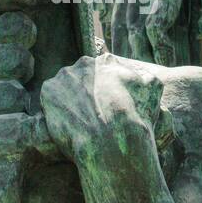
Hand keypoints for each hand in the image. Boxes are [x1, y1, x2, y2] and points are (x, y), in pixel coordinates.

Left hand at [40, 53, 162, 167]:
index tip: (105, 104)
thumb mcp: (153, 90)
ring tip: (76, 121)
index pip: (101, 70)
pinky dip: (53, 109)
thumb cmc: (136, 118)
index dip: (103, 89)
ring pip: (64, 87)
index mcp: (107, 61)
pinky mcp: (49, 90)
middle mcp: (84, 63)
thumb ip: (146, 77)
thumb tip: (143, 77)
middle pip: (81, 77)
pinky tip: (63, 123)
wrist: (113, 140)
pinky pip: (49, 99)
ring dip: (68, 100)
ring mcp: (65, 75)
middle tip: (90, 114)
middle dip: (84, 92)